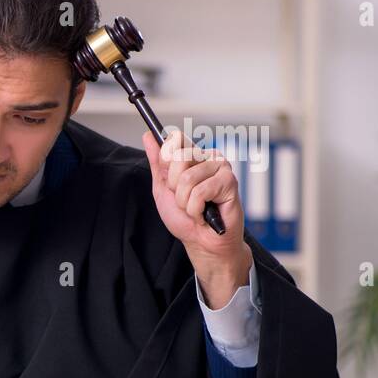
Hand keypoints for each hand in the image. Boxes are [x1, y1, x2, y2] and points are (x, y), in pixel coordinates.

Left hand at [143, 130, 251, 306]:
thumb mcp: (162, 188)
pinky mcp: (230, 181)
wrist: (201, 242)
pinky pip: (200, 192)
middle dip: (174, 187)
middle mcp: (209, 156)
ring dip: (185, 202)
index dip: (167, 163)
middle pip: (178, 158)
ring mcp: (221, 167)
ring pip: (187, 178)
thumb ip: (157, 163)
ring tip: (195, 209)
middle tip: (185, 200)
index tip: (170, 182)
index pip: (175, 139)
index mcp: (193, 155)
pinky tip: (204, 214)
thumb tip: (147, 135)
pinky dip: (195, 209)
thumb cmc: (184, 217)